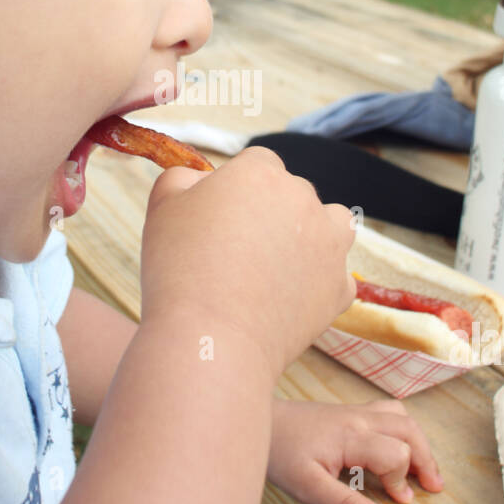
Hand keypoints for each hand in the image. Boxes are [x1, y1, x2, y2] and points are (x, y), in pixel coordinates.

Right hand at [139, 147, 356, 379]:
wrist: (209, 339)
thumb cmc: (178, 271)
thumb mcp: (162, 207)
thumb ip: (183, 177)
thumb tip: (201, 178)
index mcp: (260, 172)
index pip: (259, 164)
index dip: (239, 189)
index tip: (222, 217)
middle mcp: (303, 199)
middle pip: (294, 193)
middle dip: (273, 213)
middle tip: (239, 249)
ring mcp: (329, 243)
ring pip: (332, 224)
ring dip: (312, 236)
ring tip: (278, 264)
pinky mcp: (340, 286)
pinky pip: (337, 276)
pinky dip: (319, 285)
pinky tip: (289, 298)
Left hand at [267, 398, 443, 503]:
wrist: (260, 420)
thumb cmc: (281, 451)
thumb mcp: (308, 486)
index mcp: (351, 436)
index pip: (396, 454)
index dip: (402, 480)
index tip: (398, 500)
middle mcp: (359, 418)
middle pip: (408, 430)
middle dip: (425, 458)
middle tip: (433, 486)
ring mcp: (356, 411)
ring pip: (401, 417)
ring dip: (417, 442)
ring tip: (424, 469)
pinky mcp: (350, 411)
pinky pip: (388, 412)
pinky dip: (403, 429)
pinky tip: (398, 445)